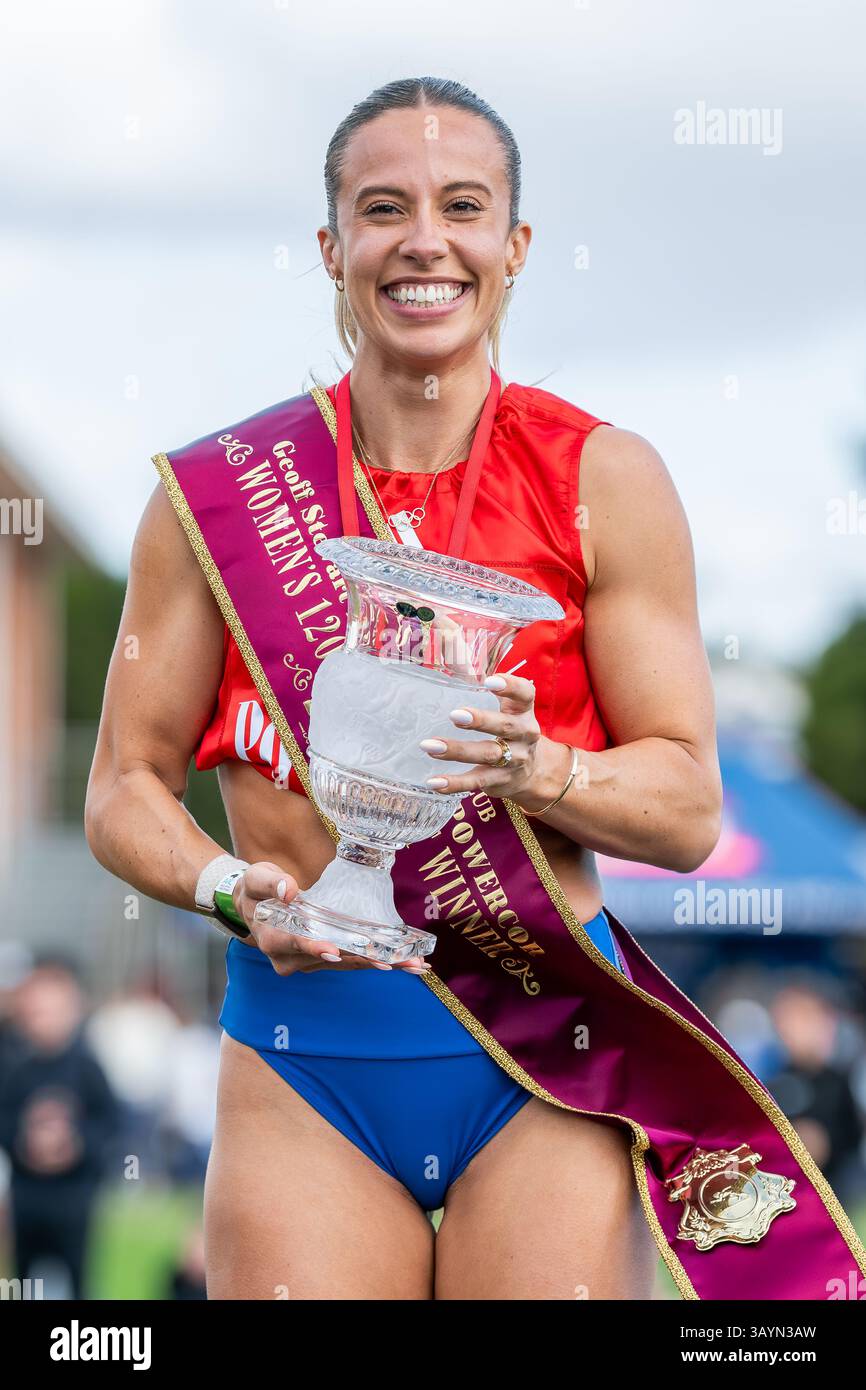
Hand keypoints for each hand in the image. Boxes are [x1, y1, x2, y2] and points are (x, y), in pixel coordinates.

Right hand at [231, 861, 431, 977]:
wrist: (255, 905)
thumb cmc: (256, 889)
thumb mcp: (256, 877)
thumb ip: (269, 881)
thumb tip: (288, 890)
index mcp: (272, 938)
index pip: (294, 944)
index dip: (314, 947)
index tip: (334, 950)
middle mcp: (291, 958)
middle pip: (330, 960)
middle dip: (362, 961)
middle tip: (391, 962)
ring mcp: (309, 962)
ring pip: (346, 964)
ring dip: (379, 964)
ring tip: (411, 964)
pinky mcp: (325, 958)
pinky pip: (352, 961)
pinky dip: (377, 961)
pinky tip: (405, 963)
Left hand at [419, 672, 571, 811]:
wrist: (535, 772)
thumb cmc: (511, 729)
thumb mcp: (507, 707)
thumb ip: (482, 683)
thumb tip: (451, 644)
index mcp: (524, 711)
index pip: (524, 695)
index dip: (510, 687)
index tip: (490, 680)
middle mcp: (523, 735)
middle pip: (504, 727)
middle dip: (480, 721)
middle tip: (454, 714)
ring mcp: (513, 761)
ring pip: (487, 756)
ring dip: (458, 750)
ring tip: (429, 745)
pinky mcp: (499, 781)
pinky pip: (476, 783)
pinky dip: (454, 783)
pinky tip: (433, 782)